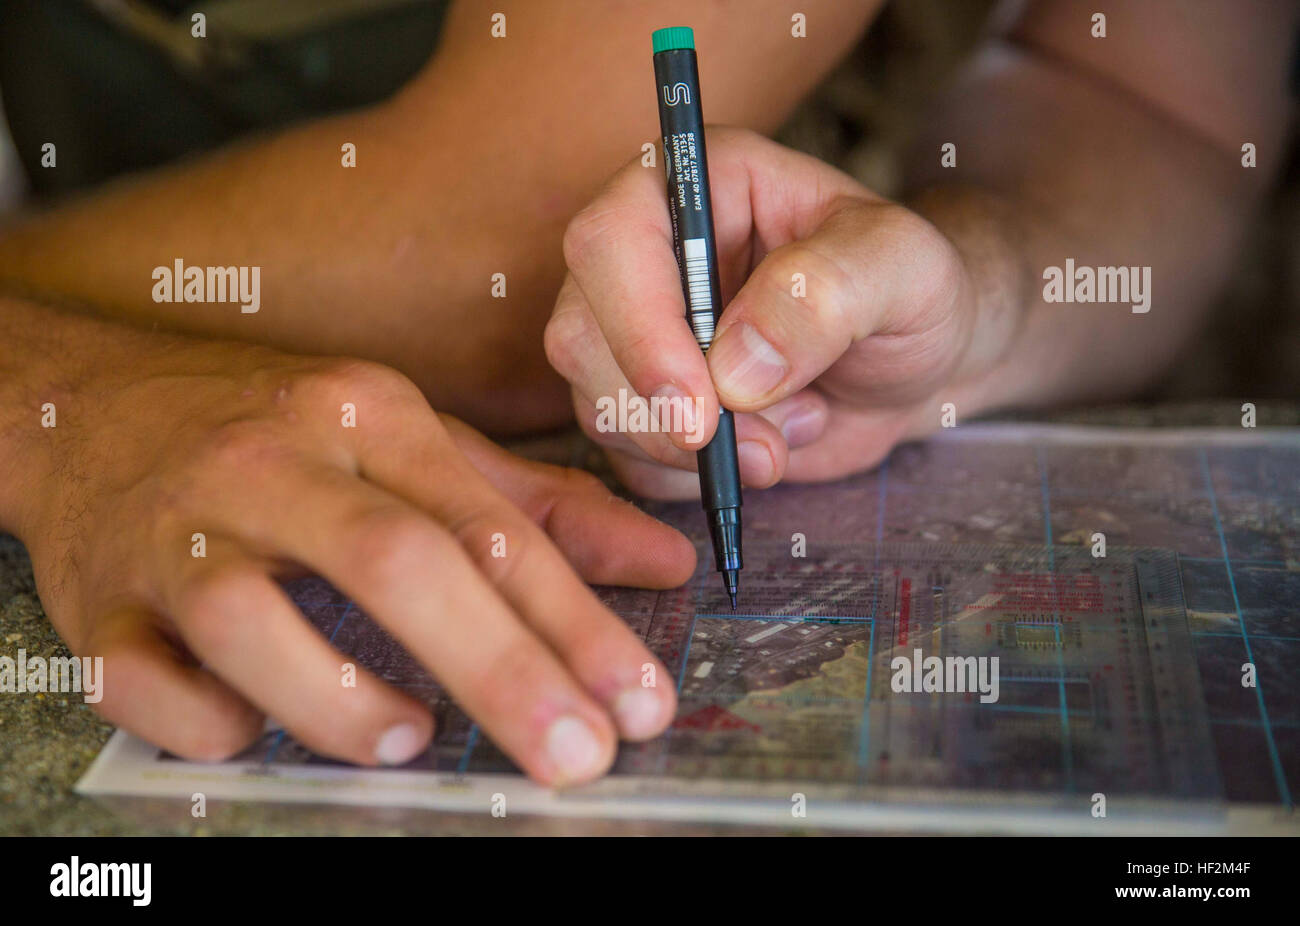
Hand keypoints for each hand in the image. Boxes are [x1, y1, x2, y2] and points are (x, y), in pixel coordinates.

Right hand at [16, 325, 694, 785]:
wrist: (93, 409)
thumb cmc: (281, 435)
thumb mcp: (415, 442)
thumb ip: (539, 506)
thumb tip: (663, 562)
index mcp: (368, 417)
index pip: (489, 524)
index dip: (574, 619)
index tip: (638, 699)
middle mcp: (273, 464)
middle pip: (392, 562)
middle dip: (498, 667)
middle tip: (573, 755)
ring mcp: (177, 530)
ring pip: (247, 618)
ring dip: (338, 695)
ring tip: (409, 740)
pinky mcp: (97, 597)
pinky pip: (139, 676)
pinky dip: (203, 722)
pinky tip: (256, 734)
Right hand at [545, 127, 1016, 497]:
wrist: (910, 364)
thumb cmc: (909, 293)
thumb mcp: (902, 268)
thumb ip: (829, 291)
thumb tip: (735, 365)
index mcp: (694, 186)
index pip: (610, 241)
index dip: (638, 326)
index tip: (701, 406)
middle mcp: (646, 255)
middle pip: (581, 335)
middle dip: (668, 412)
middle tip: (767, 448)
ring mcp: (634, 333)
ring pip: (598, 406)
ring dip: (695, 452)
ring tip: (792, 428)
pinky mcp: (641, 403)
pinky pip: (629, 459)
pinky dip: (696, 479)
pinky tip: (765, 448)